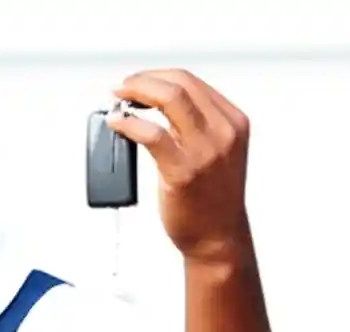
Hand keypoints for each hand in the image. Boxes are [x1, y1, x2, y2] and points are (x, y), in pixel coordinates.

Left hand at [108, 70, 251, 262]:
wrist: (218, 237)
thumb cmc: (212, 198)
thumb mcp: (217, 151)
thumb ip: (196, 126)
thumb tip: (154, 104)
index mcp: (233, 122)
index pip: (191, 82)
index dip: (157, 76)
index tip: (136, 81)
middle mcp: (223, 132)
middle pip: (179, 85)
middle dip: (142, 80)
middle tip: (121, 87)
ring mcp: (205, 151)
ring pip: (168, 100)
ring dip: (135, 94)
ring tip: (116, 100)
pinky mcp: (183, 170)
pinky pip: (151, 134)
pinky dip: (128, 123)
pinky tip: (116, 123)